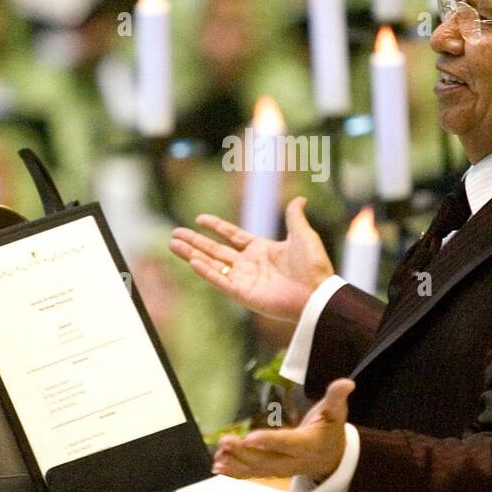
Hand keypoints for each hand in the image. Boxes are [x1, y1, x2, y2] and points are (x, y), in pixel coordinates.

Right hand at [169, 197, 332, 321]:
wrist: (317, 293)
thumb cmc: (313, 266)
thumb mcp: (303, 234)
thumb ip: (294, 216)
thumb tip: (300, 198)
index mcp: (262, 250)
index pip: (232, 236)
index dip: (216, 227)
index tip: (199, 218)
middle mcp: (250, 264)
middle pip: (215, 250)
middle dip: (195, 242)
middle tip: (175, 234)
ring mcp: (244, 280)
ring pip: (212, 264)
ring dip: (192, 254)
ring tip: (173, 245)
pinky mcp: (243, 294)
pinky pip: (220, 280)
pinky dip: (206, 271)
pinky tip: (192, 261)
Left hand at [212, 379, 354, 481]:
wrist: (333, 459)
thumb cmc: (331, 430)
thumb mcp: (336, 413)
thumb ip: (337, 398)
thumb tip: (346, 382)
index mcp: (308, 444)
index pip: (288, 443)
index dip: (269, 441)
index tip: (250, 437)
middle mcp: (294, 461)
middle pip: (267, 459)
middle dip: (244, 453)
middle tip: (225, 442)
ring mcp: (282, 469)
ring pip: (258, 469)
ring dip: (236, 463)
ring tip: (218, 457)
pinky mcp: (273, 472)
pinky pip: (253, 474)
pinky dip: (235, 472)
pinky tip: (218, 467)